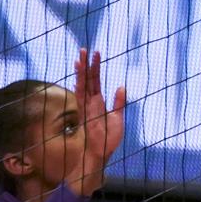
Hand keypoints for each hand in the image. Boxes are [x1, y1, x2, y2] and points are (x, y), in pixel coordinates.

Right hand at [70, 47, 125, 194]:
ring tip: (80, 56)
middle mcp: (90, 102)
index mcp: (97, 102)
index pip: (95, 81)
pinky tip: (79, 76)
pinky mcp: (86, 114)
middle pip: (87, 79)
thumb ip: (119, 102)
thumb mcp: (118, 117)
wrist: (101, 153)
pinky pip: (82, 98)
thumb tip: (121, 86)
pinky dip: (80, 86)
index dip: (95, 67)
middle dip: (86, 64)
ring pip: (83, 85)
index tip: (96, 53)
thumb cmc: (108, 138)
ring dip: (82, 71)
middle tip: (85, 48)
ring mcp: (87, 107)